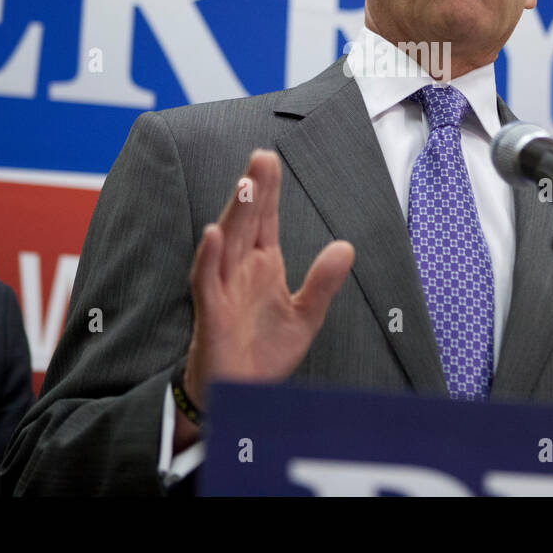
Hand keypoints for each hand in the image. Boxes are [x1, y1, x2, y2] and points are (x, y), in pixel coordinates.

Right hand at [183, 149, 353, 410]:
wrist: (242, 395)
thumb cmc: (265, 353)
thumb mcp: (305, 316)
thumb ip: (323, 282)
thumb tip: (346, 247)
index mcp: (262, 265)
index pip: (264, 220)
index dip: (267, 191)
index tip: (270, 159)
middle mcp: (239, 270)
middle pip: (246, 223)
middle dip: (253, 191)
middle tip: (261, 157)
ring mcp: (222, 289)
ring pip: (227, 244)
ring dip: (234, 214)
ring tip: (245, 184)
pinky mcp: (210, 313)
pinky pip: (206, 281)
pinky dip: (208, 258)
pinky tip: (214, 234)